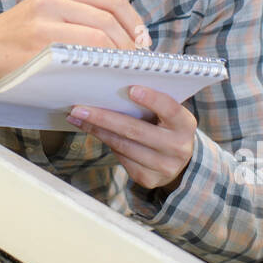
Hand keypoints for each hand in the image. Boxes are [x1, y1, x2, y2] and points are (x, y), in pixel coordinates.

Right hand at [0, 0, 150, 90]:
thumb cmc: (14, 37)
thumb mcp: (46, 13)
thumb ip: (78, 16)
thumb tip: (123, 35)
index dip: (134, 21)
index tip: (142, 41)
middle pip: (109, 18)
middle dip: (130, 44)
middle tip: (137, 62)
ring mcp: (45, 21)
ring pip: (99, 36)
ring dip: (118, 56)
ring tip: (123, 70)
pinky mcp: (38, 44)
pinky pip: (80, 53)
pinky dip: (97, 65)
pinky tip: (102, 75)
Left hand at [66, 86, 195, 194]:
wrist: (181, 161)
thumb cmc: (167, 125)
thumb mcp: (168, 113)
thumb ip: (152, 100)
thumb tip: (116, 83)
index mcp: (185, 124)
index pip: (170, 109)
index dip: (152, 99)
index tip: (131, 89)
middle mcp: (178, 147)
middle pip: (136, 131)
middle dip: (104, 118)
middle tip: (79, 109)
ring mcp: (164, 167)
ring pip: (123, 146)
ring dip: (97, 130)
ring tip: (77, 118)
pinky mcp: (149, 179)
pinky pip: (122, 158)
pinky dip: (106, 142)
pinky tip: (94, 131)